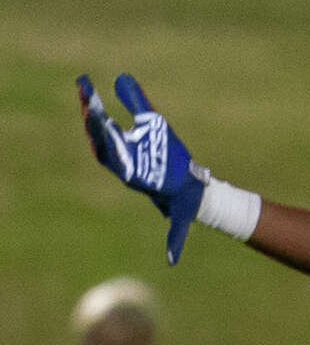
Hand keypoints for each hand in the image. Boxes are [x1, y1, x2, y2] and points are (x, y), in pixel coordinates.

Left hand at [76, 73, 208, 262]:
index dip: (102, 139)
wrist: (191, 192)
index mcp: (132, 174)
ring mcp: (131, 144)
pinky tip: (113, 81)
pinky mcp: (143, 132)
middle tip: (83, 97)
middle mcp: (126, 158)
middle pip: (101, 137)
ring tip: (83, 86)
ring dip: (94, 107)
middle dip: (92, 118)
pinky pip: (132, 112)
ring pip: (106, 124)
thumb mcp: (180, 219)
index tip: (95, 121)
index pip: (110, 156)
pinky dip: (124, 97)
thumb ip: (174, 238)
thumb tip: (171, 263)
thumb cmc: (183, 205)